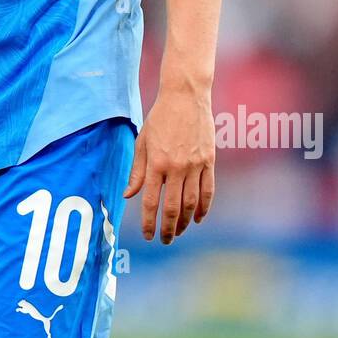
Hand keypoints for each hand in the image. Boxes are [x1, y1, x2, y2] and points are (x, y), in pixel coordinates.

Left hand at [123, 89, 214, 243]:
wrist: (185, 96)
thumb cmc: (159, 118)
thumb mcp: (142, 141)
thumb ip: (136, 170)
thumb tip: (128, 195)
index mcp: (156, 163)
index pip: (151, 201)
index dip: (149, 222)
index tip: (148, 235)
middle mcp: (176, 167)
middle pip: (173, 208)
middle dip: (169, 229)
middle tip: (165, 241)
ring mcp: (195, 165)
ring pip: (192, 203)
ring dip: (186, 222)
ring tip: (180, 231)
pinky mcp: (209, 160)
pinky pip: (208, 190)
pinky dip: (204, 207)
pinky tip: (199, 218)